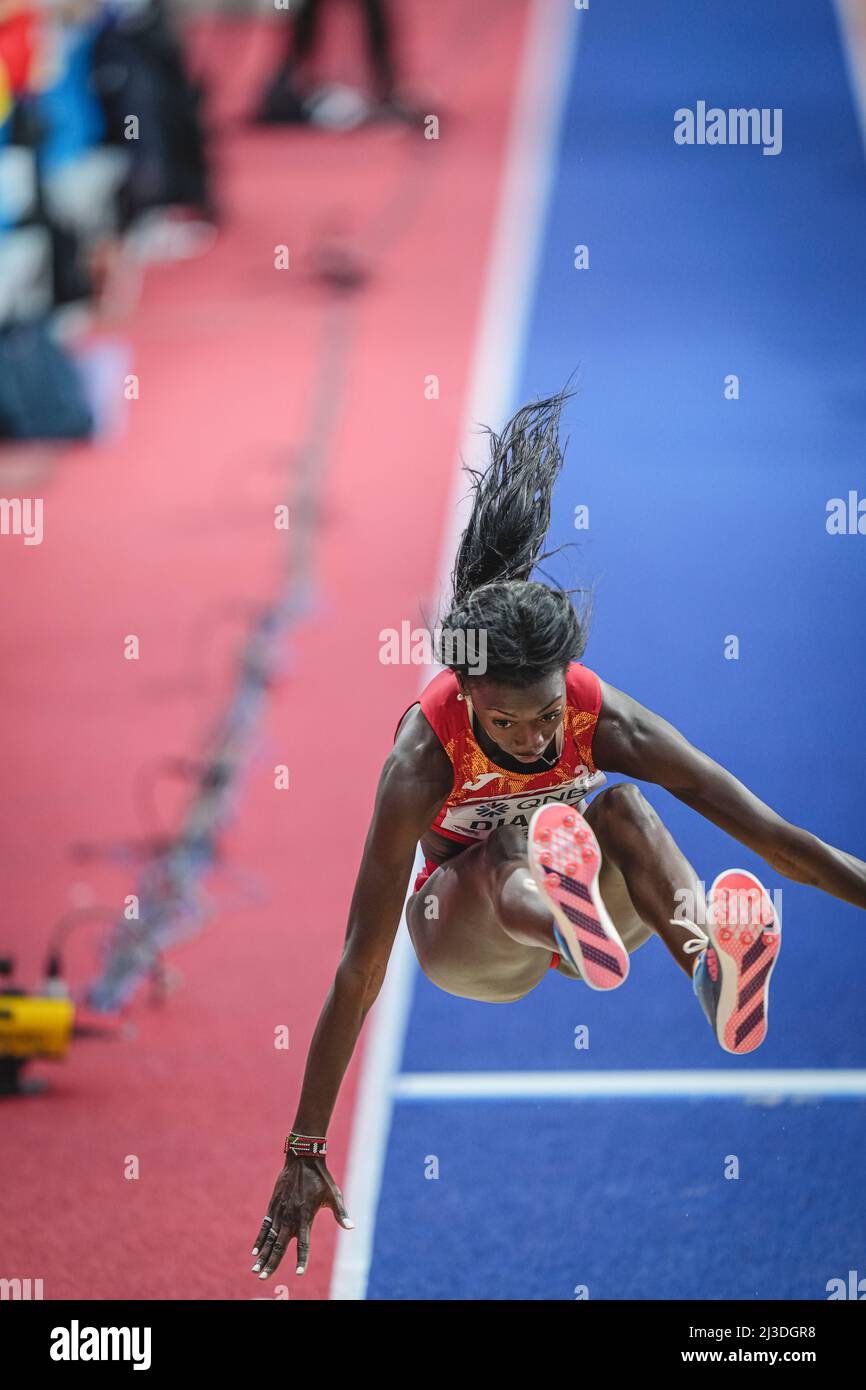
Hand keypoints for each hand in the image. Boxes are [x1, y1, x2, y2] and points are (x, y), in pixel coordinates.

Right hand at [250, 1157, 353, 1279]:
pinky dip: (259, 1239)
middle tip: (264, 1278)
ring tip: (256, 1270)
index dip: (302, 1259)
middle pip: (279, 1246)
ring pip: (269, 1239)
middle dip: (271, 1263)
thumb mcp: (334, 1195)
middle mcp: (290, 1217)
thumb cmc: (321, 1178)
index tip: (299, 1273)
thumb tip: (352, 1227)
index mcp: (306, 1217)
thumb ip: (341, 1214)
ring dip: (262, 1255)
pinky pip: (265, 1227)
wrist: (302, 1159)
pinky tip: (254, 1251)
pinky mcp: (273, 1206)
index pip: (303, 1244)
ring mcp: (279, 1212)